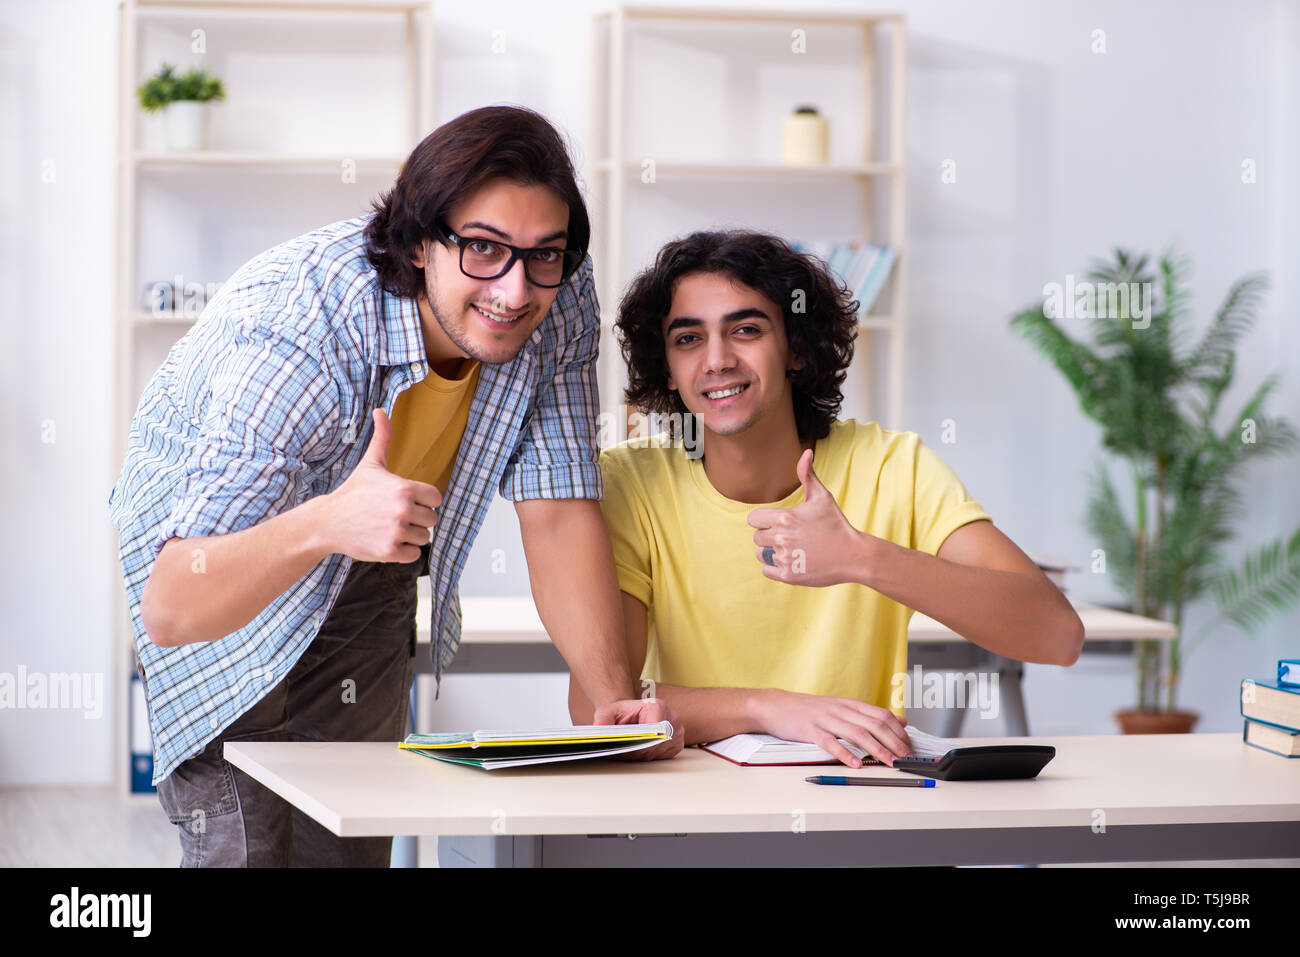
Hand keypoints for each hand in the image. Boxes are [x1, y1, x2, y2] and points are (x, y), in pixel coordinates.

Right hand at [322, 408, 441, 561]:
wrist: (327, 522)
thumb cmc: (353, 493)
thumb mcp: (371, 463)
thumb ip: (383, 437)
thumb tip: (381, 410)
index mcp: (404, 488)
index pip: (436, 498)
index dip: (424, 500)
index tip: (407, 500)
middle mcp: (403, 510)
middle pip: (432, 520)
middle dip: (417, 519)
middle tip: (395, 515)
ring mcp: (396, 531)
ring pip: (424, 538)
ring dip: (411, 536)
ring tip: (390, 527)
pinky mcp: (389, 551)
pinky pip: (414, 555)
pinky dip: (404, 551)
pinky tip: (387, 540)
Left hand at [593, 697, 684, 760]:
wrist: (630, 714)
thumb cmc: (621, 713)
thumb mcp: (608, 711)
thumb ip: (603, 718)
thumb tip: (599, 727)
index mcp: (658, 706)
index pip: (652, 731)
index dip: (637, 741)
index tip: (623, 745)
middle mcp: (671, 719)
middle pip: (654, 745)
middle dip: (635, 750)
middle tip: (619, 751)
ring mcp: (677, 733)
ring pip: (656, 753)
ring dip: (640, 755)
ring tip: (626, 749)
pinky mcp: (676, 745)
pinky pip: (662, 757)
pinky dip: (648, 757)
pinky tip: (637, 751)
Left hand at [747, 449, 867, 586]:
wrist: (853, 555)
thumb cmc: (836, 524)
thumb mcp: (822, 497)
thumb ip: (807, 474)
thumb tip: (806, 451)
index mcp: (785, 518)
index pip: (753, 520)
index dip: (764, 521)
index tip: (778, 523)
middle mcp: (781, 538)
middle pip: (757, 537)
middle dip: (769, 536)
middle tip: (790, 537)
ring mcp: (785, 558)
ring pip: (760, 554)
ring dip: (771, 552)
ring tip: (791, 549)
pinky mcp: (788, 576)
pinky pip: (766, 570)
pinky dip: (775, 568)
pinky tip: (792, 561)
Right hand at [755, 688, 910, 767]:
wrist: (774, 705)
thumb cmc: (808, 710)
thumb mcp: (840, 707)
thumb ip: (868, 714)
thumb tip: (899, 720)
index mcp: (849, 704)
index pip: (881, 715)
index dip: (898, 731)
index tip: (909, 746)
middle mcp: (840, 710)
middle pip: (873, 724)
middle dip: (893, 742)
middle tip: (905, 757)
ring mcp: (825, 719)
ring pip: (857, 733)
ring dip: (876, 749)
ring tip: (889, 762)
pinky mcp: (810, 730)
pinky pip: (830, 743)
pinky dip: (845, 754)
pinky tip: (855, 764)